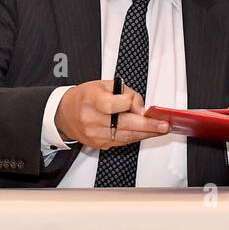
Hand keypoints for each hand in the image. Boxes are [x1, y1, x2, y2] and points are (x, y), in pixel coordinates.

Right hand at [54, 79, 169, 149]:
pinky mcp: (98, 144)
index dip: (128, 104)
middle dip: (147, 126)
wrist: (64, 114)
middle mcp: (91, 119)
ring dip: (146, 134)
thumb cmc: (86, 97)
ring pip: (125, 137)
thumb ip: (126, 93)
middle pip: (123, 124)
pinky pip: (121, 142)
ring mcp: (94, 134)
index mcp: (92, 99)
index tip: (139, 104)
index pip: (111, 105)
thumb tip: (141, 108)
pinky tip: (146, 133)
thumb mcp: (105, 85)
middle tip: (163, 125)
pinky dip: (135, 137)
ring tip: (161, 129)